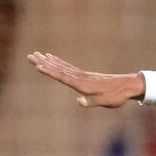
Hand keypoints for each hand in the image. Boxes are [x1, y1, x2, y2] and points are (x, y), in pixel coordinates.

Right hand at [27, 51, 144, 107]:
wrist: (126, 86)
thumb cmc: (116, 96)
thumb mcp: (105, 102)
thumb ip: (91, 102)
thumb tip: (79, 101)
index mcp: (82, 84)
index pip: (62, 76)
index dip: (49, 71)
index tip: (37, 65)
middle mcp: (80, 77)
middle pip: (58, 68)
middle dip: (44, 62)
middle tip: (30, 55)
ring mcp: (82, 75)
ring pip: (61, 66)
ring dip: (48, 60)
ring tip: (37, 54)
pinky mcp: (85, 75)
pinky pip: (68, 67)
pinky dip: (59, 62)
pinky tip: (53, 58)